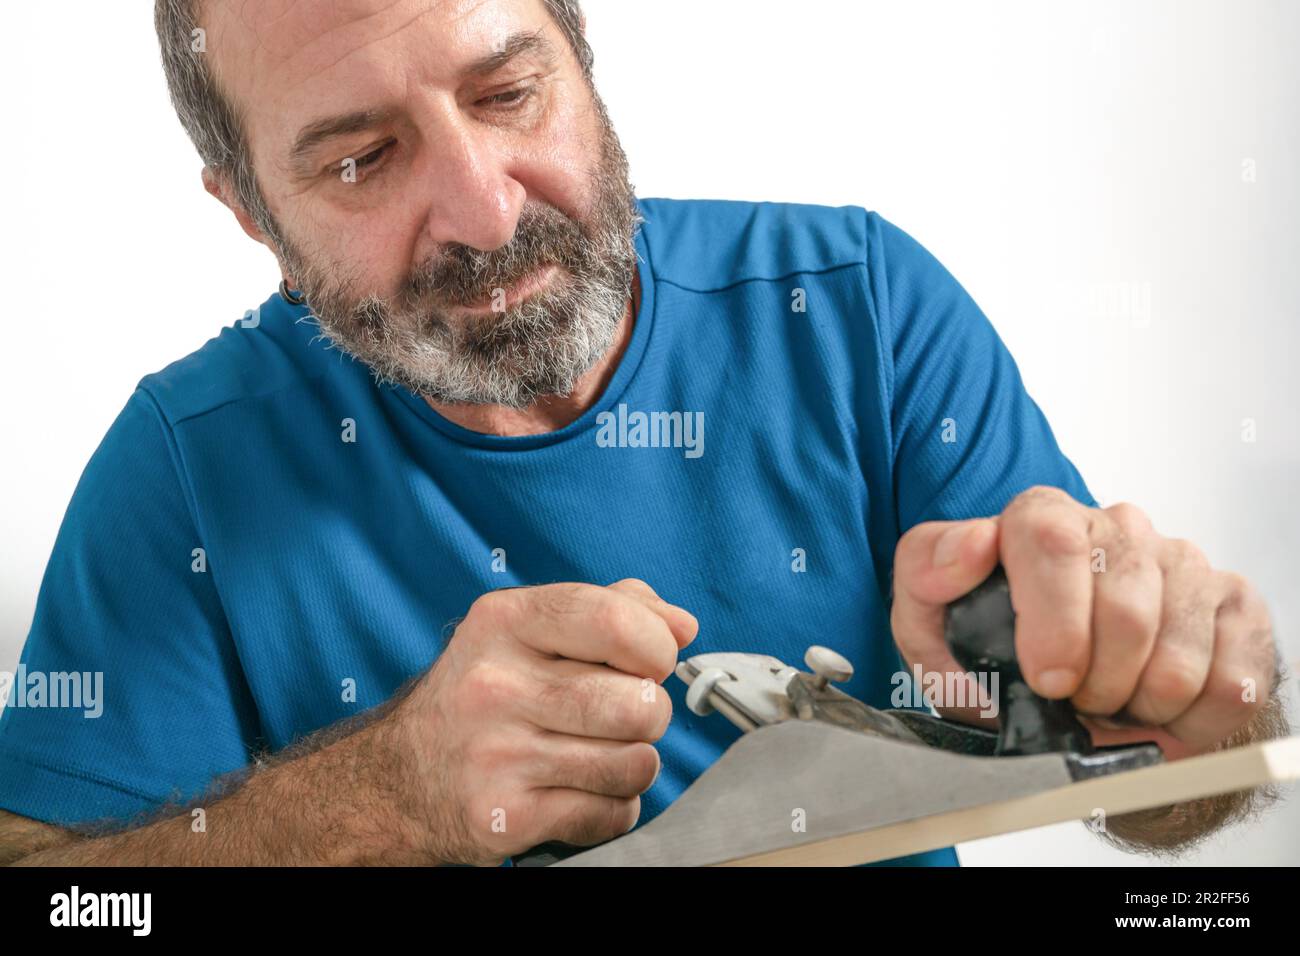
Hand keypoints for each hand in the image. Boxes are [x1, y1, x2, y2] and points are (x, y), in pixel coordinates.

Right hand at [388, 579, 697, 865]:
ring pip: (633, 762)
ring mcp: (496, 754)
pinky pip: (610, 813)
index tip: (652, 660)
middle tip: (625, 715)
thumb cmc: (484, 695)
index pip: (615, 620)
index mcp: (504, 622)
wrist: (398, 778)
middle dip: (649, 712)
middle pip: (636, 702)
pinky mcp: (503, 816)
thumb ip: (611, 608)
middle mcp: (494, 686)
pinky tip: (581, 790)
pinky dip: (614, 806)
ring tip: (602, 753)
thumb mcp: (528, 630)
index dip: (658, 646)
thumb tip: (681, 625)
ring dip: (636, 763)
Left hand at [890, 487, 1276, 759]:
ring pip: (1178, 658)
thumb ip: (927, 573)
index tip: (1047, 679)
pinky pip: (1232, 684)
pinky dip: (1189, 719)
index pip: (1054, 542)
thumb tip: (972, 546)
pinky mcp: (1235, 607)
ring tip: (1109, 700)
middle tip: (1071, 699)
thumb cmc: (991, 646)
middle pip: (1125, 611)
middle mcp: (1118, 528)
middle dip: (1093, 682)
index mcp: (1043, 517)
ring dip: (1137, 705)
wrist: (1056, 688)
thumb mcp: (928, 615)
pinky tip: (1156, 708)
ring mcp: (1183, 564)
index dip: (1055, 622)